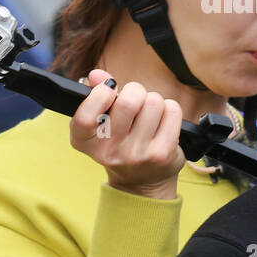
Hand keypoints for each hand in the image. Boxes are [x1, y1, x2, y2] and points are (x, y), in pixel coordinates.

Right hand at [70, 68, 185, 199]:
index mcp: (86, 142)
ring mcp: (137, 155)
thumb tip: (97, 75)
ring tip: (150, 114)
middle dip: (135, 91)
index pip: (85, 115)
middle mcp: (110, 152)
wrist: (142, 182)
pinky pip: (172, 111)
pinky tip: (163, 122)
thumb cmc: (120, 143)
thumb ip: (98, 95)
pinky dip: (170, 110)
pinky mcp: (162, 154)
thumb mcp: (102, 123)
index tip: (109, 90)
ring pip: (153, 102)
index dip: (100, 94)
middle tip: (136, 100)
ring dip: (154, 101)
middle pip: (128, 101)